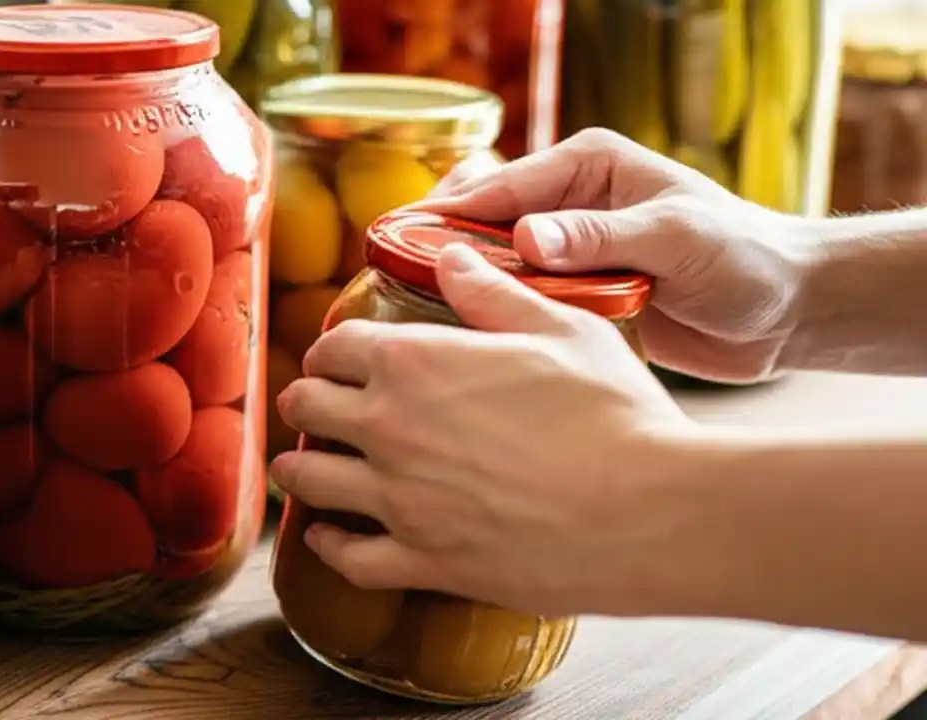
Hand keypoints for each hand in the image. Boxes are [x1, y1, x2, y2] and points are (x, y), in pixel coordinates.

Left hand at [271, 244, 696, 616]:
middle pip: (307, 408)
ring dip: (298, 469)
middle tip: (313, 407)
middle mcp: (390, 427)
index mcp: (416, 361)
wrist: (652, 510)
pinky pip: (349, 558)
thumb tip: (450, 255)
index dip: (330, 349)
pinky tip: (325, 536)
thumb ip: (492, 292)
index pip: (335, 346)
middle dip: (306, 402)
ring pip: (309, 481)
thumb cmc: (615, 411)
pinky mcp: (425, 561)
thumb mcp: (560, 328)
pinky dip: (327, 545)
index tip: (335, 359)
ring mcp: (402, 500)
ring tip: (299, 467)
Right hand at [413, 128, 817, 383]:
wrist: (787, 313)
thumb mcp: (677, 238)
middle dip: (440, 247)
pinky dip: (492, 318)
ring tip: (411, 316)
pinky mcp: (576, 297)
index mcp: (589, 166)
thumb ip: (601, 237)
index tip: (401, 238)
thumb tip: (525, 239)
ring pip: (493, 267)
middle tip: (393, 278)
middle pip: (483, 222)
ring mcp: (569, 253)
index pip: (502, 184)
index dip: (448, 213)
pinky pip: (519, 304)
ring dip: (460, 288)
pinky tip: (459, 342)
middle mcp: (570, 204)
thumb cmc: (745, 258)